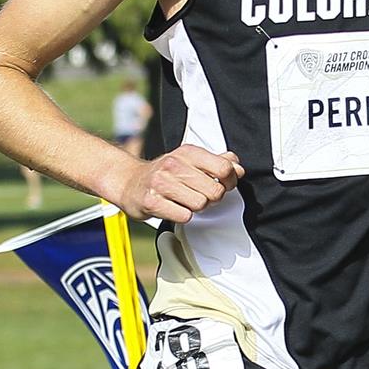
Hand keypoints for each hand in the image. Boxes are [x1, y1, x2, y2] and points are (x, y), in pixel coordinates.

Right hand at [114, 144, 243, 222]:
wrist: (129, 182)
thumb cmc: (164, 173)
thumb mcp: (190, 160)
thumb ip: (217, 162)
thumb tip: (238, 168)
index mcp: (187, 152)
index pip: (224, 168)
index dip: (230, 181)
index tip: (224, 184)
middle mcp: (173, 164)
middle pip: (215, 191)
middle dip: (212, 198)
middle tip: (201, 196)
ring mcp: (161, 183)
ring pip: (201, 204)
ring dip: (196, 207)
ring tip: (185, 201)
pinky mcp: (152, 202)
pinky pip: (184, 216)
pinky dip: (183, 216)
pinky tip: (174, 208)